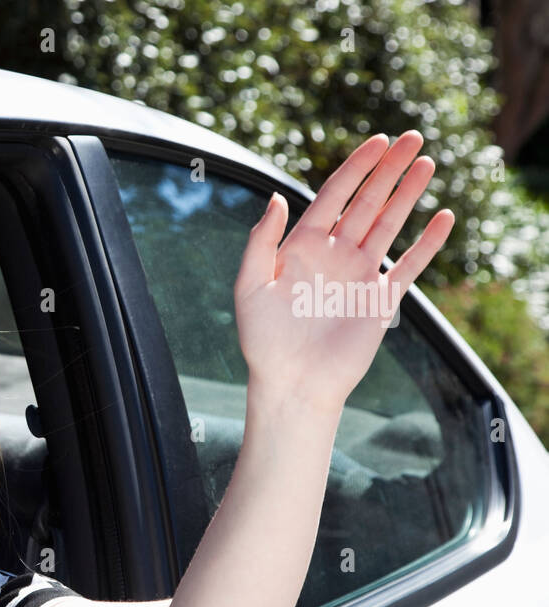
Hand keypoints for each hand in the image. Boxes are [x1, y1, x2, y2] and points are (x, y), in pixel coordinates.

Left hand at [233, 131, 454, 413]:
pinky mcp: (381, 301)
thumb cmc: (263, 340)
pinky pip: (409, 266)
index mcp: (302, 247)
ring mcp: (359, 276)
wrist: (292, 383)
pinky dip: (427, 244)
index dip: (356, 168)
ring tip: (427, 162)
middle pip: (366, 202)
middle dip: (388, 170)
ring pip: (389, 225)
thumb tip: (277, 197)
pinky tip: (443, 217)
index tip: (378, 142)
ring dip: (408, 195)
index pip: (333, 196)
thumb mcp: (250, 286)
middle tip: (411, 137)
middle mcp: (334, 255)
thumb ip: (260, 242)